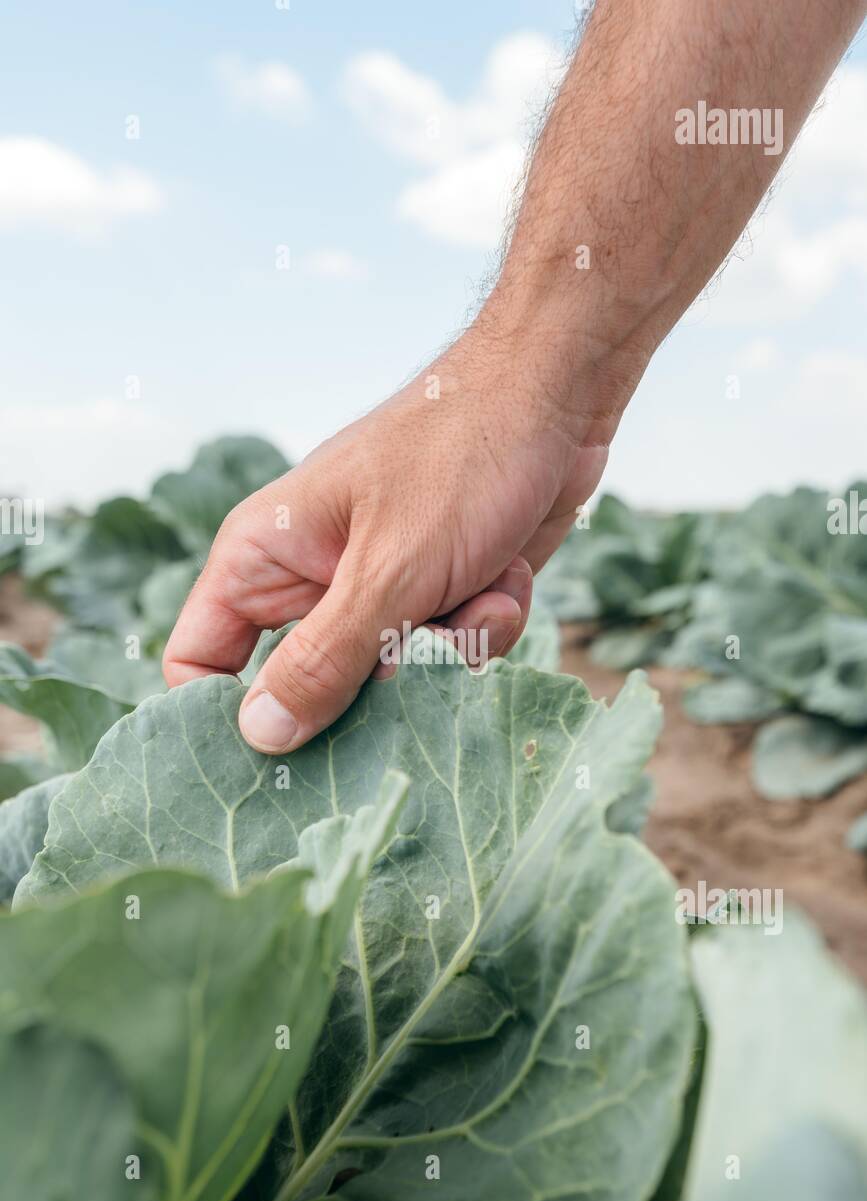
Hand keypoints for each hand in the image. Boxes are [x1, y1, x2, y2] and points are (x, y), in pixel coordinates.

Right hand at [162, 325, 615, 752]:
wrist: (555, 394)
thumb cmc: (459, 456)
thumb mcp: (389, 570)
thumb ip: (322, 660)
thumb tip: (256, 739)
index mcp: (263, 558)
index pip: (198, 659)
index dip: (224, 717)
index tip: (280, 762)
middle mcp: (311, 580)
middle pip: (310, 689)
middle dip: (376, 686)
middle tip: (416, 655)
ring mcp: (378, 590)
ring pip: (394, 680)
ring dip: (451, 648)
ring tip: (481, 586)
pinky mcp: (438, 596)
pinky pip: (450, 653)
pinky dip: (488, 621)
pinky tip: (509, 574)